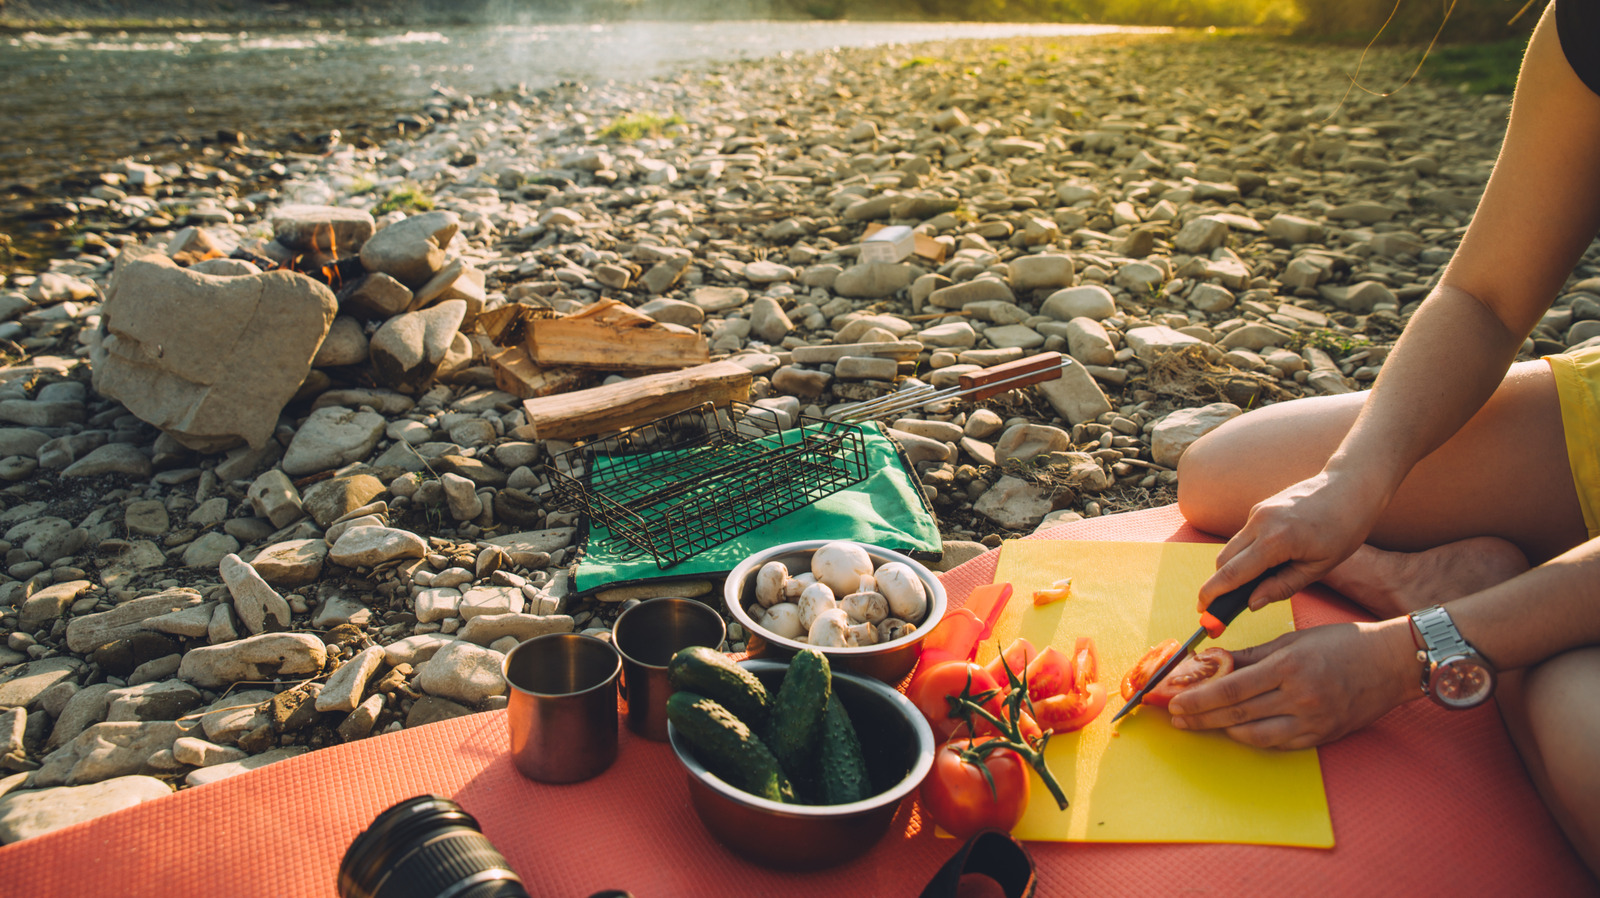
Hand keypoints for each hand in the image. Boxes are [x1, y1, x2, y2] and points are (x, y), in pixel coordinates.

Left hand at [1166, 619, 1418, 749]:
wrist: (1390, 664)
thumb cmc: (1341, 644)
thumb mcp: (1291, 641)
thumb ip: (1249, 655)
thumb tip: (1210, 662)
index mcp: (1288, 667)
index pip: (1230, 688)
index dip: (1197, 698)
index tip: (1174, 700)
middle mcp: (1299, 698)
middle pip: (1235, 714)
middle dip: (1200, 717)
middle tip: (1175, 718)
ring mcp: (1311, 721)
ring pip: (1253, 734)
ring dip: (1220, 730)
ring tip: (1197, 723)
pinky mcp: (1320, 737)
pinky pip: (1276, 743)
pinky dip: (1250, 737)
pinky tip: (1233, 730)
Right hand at [1199, 470, 1387, 612]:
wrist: (1350, 487)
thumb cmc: (1343, 529)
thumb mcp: (1319, 567)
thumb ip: (1282, 587)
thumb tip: (1251, 603)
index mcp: (1276, 541)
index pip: (1232, 573)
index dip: (1213, 594)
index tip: (1202, 611)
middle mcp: (1259, 523)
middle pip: (1223, 561)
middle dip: (1219, 585)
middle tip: (1222, 607)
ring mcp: (1257, 512)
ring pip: (1232, 548)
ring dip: (1233, 569)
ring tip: (1250, 587)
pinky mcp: (1260, 508)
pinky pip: (1244, 536)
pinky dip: (1246, 554)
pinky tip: (1266, 563)